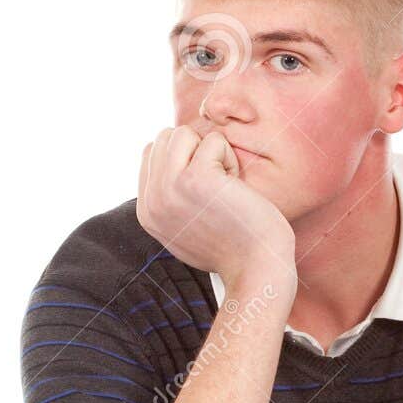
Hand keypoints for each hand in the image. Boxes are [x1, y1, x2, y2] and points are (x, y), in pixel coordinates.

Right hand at [137, 125, 296, 297]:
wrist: (256, 269)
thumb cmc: (232, 248)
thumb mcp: (185, 229)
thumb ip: (169, 200)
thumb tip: (162, 163)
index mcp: (147, 211)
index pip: (151, 154)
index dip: (183, 161)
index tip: (204, 194)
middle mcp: (153, 200)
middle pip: (165, 139)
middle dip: (195, 153)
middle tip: (217, 187)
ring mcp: (171, 188)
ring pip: (183, 133)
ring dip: (211, 153)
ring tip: (225, 185)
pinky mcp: (196, 178)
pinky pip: (213, 141)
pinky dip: (230, 158)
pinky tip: (237, 188)